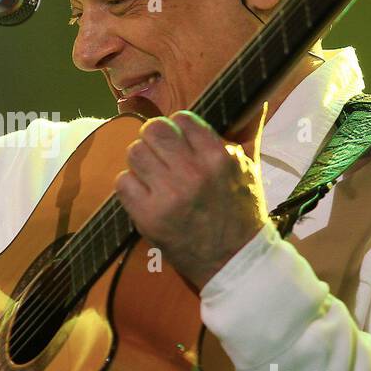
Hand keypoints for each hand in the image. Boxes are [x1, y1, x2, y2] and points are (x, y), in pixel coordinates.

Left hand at [115, 110, 269, 290]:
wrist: (234, 262)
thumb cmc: (241, 213)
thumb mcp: (247, 170)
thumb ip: (233, 139)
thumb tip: (234, 109)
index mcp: (217, 157)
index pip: (181, 118)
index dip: (177, 127)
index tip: (179, 140)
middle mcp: (192, 173)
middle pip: (153, 130)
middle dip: (154, 138)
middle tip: (159, 153)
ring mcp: (168, 196)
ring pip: (134, 153)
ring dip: (141, 161)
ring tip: (152, 174)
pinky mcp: (149, 217)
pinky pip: (123, 182)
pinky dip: (130, 186)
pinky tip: (144, 194)